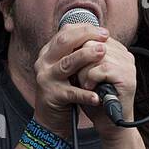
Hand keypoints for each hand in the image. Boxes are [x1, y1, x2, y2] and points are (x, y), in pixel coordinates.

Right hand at [33, 22, 109, 137]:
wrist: (50, 119)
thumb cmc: (64, 91)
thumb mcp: (67, 69)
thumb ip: (76, 53)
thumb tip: (98, 37)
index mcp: (48, 53)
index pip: (65, 33)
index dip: (84, 29)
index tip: (103, 31)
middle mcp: (44, 63)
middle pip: (64, 42)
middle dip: (86, 36)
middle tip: (105, 38)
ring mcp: (47, 79)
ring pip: (67, 63)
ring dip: (86, 56)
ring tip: (103, 52)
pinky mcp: (53, 96)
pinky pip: (72, 93)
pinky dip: (86, 94)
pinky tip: (97, 95)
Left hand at [73, 35, 136, 142]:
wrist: (109, 124)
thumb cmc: (95, 100)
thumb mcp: (85, 75)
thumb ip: (81, 58)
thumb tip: (64, 42)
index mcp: (115, 51)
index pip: (92, 35)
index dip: (76, 48)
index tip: (70, 63)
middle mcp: (124, 54)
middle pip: (92, 41)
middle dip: (78, 58)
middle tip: (76, 76)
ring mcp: (127, 65)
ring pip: (97, 53)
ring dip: (84, 71)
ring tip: (83, 84)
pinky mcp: (127, 77)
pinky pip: (103, 68)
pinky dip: (91, 78)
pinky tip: (88, 88)